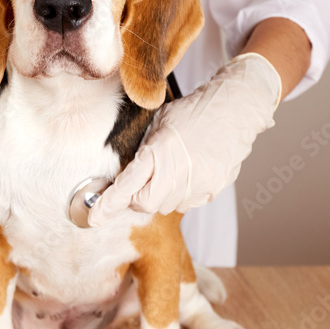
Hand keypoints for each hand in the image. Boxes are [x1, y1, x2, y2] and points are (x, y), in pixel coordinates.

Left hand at [88, 53, 281, 225]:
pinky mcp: (212, 191)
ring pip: (165, 206)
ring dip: (160, 194)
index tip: (94, 218)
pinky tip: (189, 171)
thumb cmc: (194, 111)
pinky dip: (181, 193)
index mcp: (159, 153)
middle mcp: (178, 174)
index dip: (108, 205)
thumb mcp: (158, 122)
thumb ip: (141, 151)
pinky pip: (187, 203)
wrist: (236, 110)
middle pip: (144, 204)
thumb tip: (124, 174)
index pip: (126, 187)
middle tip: (142, 179)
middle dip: (137, 197)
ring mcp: (197, 185)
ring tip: (172, 168)